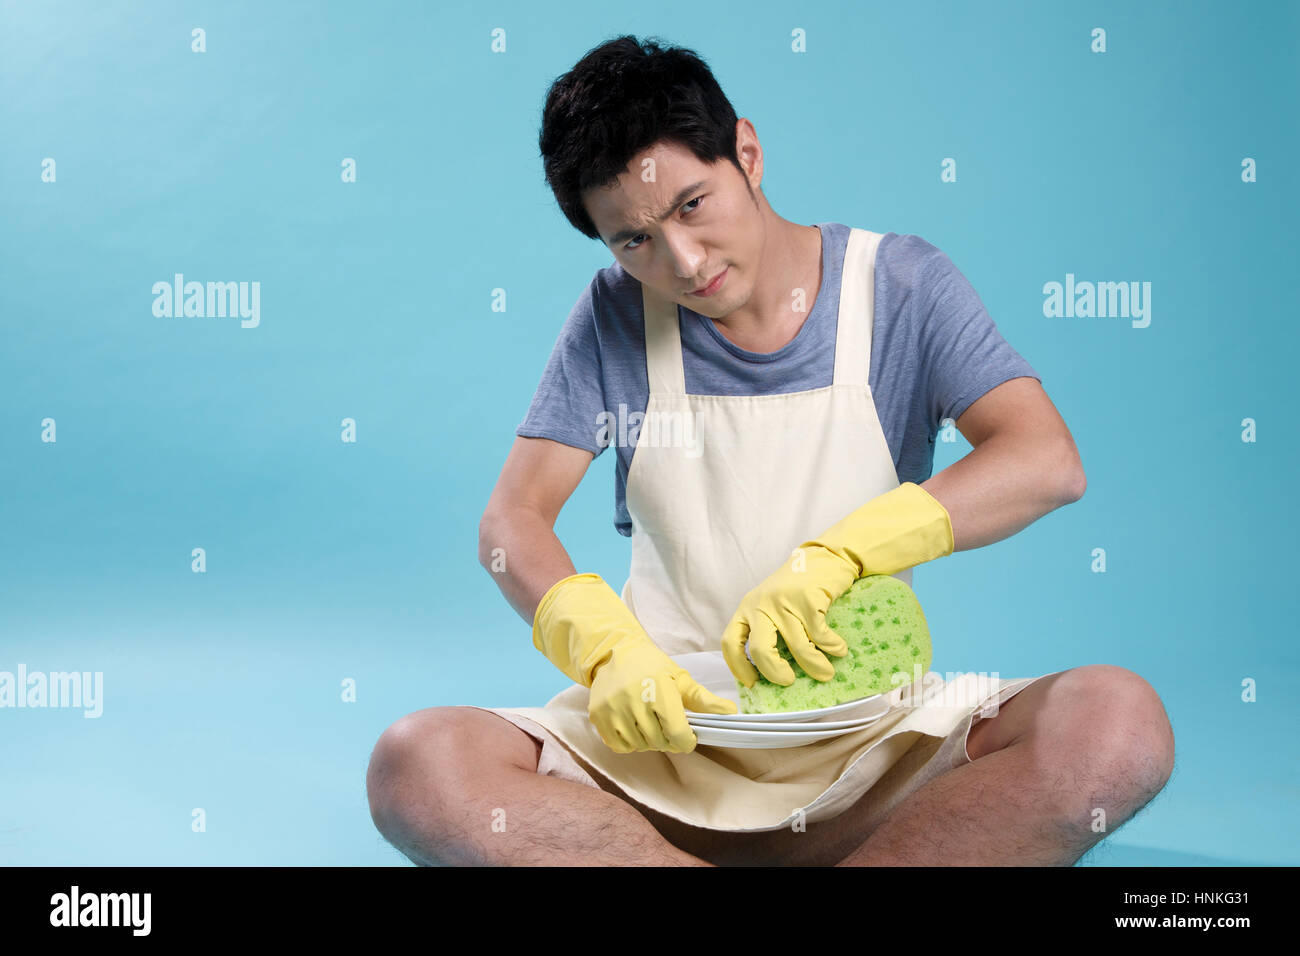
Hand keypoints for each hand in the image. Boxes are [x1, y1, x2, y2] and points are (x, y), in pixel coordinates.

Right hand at [589, 636, 736, 752]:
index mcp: (658, 690)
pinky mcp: (598, 717)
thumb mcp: (679, 678)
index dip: (687, 741)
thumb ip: (704, 699)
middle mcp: (633, 700)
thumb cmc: (650, 665)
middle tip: (667, 724)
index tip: (688, 737)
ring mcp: (612, 710)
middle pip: (659, 742)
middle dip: (669, 739)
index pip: (677, 734)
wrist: (613, 653)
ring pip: (640, 746)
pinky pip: (620, 746)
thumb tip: (731, 713)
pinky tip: (634, 726)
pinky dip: (630, 742)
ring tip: (650, 723)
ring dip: (649, 741)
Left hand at [721, 545, 852, 687]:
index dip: (738, 667)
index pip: (730, 642)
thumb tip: (774, 674)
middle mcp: (761, 606)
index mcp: (747, 609)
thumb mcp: (771, 605)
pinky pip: (820, 635)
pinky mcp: (808, 600)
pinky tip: (839, 649)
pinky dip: (833, 647)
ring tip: (826, 674)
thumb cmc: (797, 588)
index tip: (753, 683)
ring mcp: (784, 602)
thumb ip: (768, 630)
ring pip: (797, 647)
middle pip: (760, 649)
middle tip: (788, 682)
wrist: (823, 557)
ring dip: (815, 666)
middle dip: (775, 673)